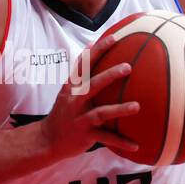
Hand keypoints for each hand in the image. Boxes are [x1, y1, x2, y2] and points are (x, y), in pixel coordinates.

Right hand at [38, 33, 139, 161]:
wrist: (47, 140)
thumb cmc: (64, 112)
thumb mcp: (68, 90)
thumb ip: (80, 72)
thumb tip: (90, 46)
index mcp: (72, 88)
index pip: (84, 64)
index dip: (98, 51)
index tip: (114, 38)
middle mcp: (75, 101)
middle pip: (92, 85)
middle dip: (109, 75)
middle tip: (128, 67)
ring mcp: (79, 119)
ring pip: (100, 112)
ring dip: (119, 109)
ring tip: (137, 106)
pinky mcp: (84, 135)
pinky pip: (105, 138)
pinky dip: (121, 142)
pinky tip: (136, 145)